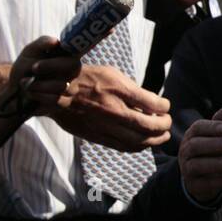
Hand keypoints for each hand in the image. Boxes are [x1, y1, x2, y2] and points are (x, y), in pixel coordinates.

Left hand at [6, 36, 81, 112]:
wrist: (15, 92)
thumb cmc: (25, 69)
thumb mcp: (29, 52)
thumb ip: (42, 43)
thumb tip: (56, 42)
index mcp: (67, 57)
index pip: (75, 53)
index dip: (58, 59)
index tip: (36, 65)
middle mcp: (73, 72)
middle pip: (73, 67)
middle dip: (49, 67)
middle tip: (32, 69)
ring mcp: (71, 88)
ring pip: (62, 85)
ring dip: (38, 85)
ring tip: (26, 83)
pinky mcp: (66, 103)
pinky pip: (56, 99)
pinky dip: (38, 95)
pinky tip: (31, 93)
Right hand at [39, 64, 171, 151]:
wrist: (54, 90)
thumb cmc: (87, 78)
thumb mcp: (112, 73)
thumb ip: (132, 89)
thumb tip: (152, 103)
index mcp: (119, 89)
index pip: (154, 103)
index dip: (165, 107)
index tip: (165, 106)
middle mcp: (113, 109)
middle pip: (149, 125)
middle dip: (164, 126)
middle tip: (167, 122)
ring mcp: (105, 125)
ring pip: (139, 140)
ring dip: (155, 140)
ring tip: (162, 135)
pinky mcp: (97, 136)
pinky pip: (123, 147)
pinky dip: (139, 147)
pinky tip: (145, 143)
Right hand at [179, 107, 221, 203]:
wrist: (201, 178)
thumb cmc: (212, 151)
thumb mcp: (218, 138)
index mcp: (192, 136)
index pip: (198, 128)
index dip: (212, 127)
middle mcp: (186, 152)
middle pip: (195, 146)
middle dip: (214, 144)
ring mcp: (187, 169)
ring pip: (198, 165)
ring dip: (219, 163)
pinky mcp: (194, 185)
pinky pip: (207, 183)